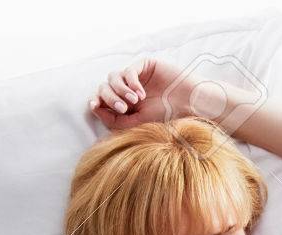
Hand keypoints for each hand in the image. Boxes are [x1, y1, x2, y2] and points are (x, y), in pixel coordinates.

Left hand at [89, 58, 212, 130]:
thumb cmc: (165, 115)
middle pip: (105, 87)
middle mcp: (126, 88)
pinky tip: (141, 94)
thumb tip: (94, 108)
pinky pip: (128, 70)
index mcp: (124, 102)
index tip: (94, 106)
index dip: (95, 100)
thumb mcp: (137, 122)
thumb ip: (115, 119)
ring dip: (120, 91)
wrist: (187, 104)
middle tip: (124, 109)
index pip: (102, 98)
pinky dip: (131, 82)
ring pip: (113, 77)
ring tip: (135, 101)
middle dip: (111, 98)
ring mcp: (135, 76)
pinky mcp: (144, 65)